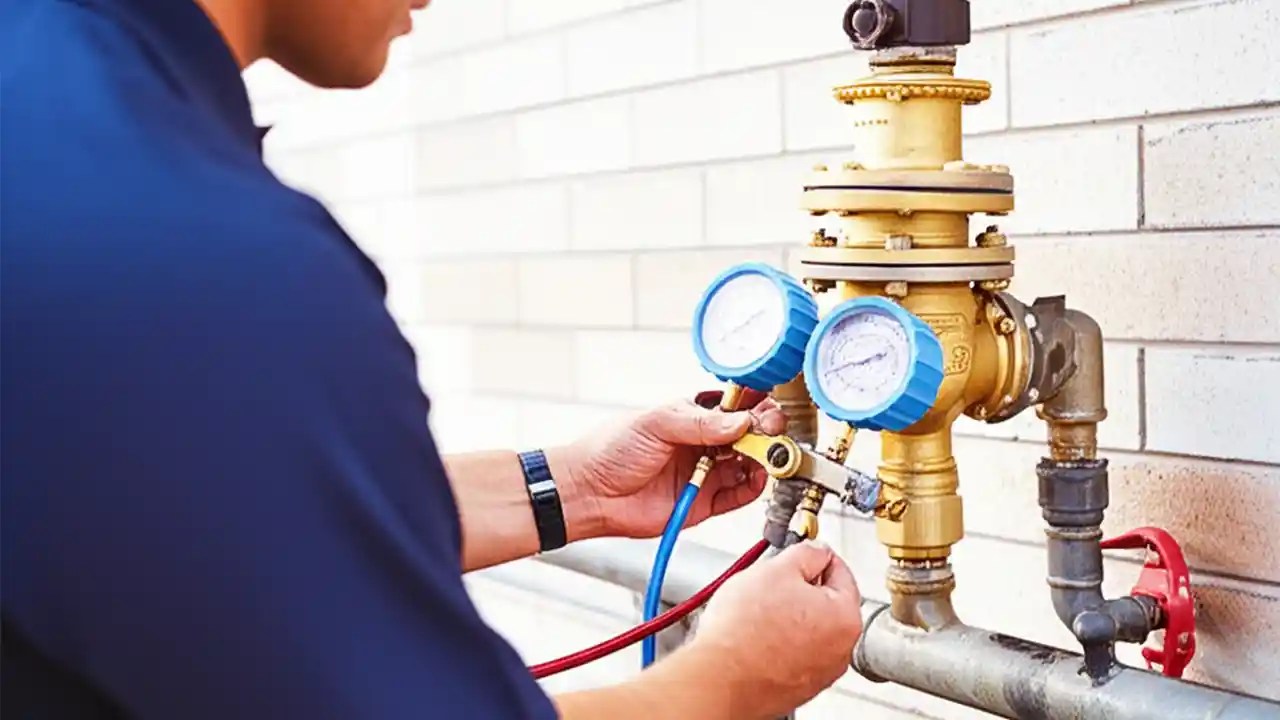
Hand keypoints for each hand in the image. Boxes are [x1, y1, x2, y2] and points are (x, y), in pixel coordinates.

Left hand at [558, 389, 786, 539]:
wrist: (589, 493)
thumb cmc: (610, 450)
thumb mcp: (655, 423)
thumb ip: (700, 423)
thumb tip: (740, 421)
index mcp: (693, 416)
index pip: (737, 406)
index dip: (755, 407)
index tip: (765, 411)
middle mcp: (705, 443)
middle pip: (751, 436)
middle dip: (766, 433)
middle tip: (769, 435)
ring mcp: (707, 472)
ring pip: (751, 465)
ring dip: (764, 461)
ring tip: (766, 458)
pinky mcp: (705, 502)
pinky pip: (740, 496)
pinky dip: (753, 489)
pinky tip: (755, 480)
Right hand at [683, 541, 862, 717]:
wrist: (719, 678)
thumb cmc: (744, 632)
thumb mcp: (776, 570)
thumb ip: (805, 553)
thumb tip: (815, 551)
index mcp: (845, 617)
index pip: (840, 571)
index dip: (816, 556)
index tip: (801, 554)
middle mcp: (840, 650)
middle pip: (826, 603)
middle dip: (801, 589)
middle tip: (771, 583)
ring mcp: (820, 672)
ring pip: (809, 629)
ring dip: (789, 616)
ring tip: (758, 612)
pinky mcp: (798, 686)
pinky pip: (794, 652)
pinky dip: (780, 642)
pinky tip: (756, 635)